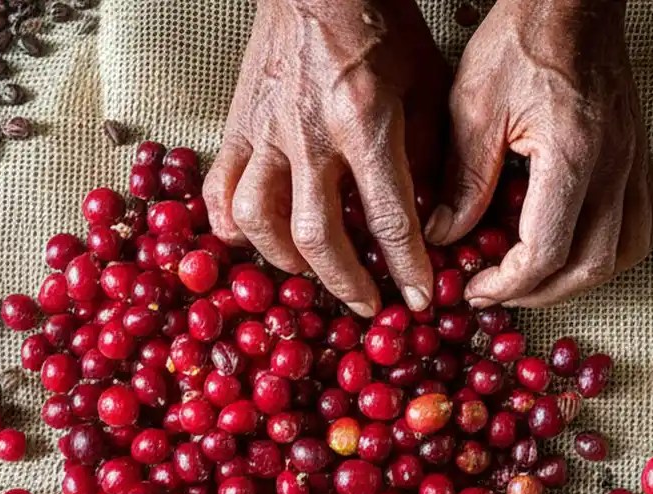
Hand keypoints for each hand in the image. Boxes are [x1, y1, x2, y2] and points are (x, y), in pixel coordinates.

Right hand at [204, 0, 448, 315]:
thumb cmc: (383, 30)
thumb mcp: (429, 87)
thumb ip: (434, 157)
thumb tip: (434, 224)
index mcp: (366, 120)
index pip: (389, 217)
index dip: (406, 269)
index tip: (418, 301)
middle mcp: (310, 132)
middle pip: (319, 234)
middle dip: (347, 283)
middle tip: (367, 305)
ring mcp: (264, 131)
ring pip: (258, 219)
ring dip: (286, 260)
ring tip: (312, 272)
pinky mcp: (236, 126)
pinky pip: (218, 190)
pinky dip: (232, 227)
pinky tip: (256, 240)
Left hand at [425, 0, 652, 307]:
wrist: (571, 1)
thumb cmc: (523, 39)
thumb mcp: (473, 106)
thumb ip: (463, 179)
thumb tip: (446, 235)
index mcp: (574, 153)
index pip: (548, 251)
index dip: (508, 283)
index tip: (477, 287)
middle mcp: (615, 164)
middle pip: (590, 265)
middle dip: (539, 292)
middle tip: (499, 292)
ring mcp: (635, 161)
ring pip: (626, 251)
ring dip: (579, 279)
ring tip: (536, 279)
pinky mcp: (639, 155)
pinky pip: (644, 221)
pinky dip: (614, 248)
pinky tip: (582, 245)